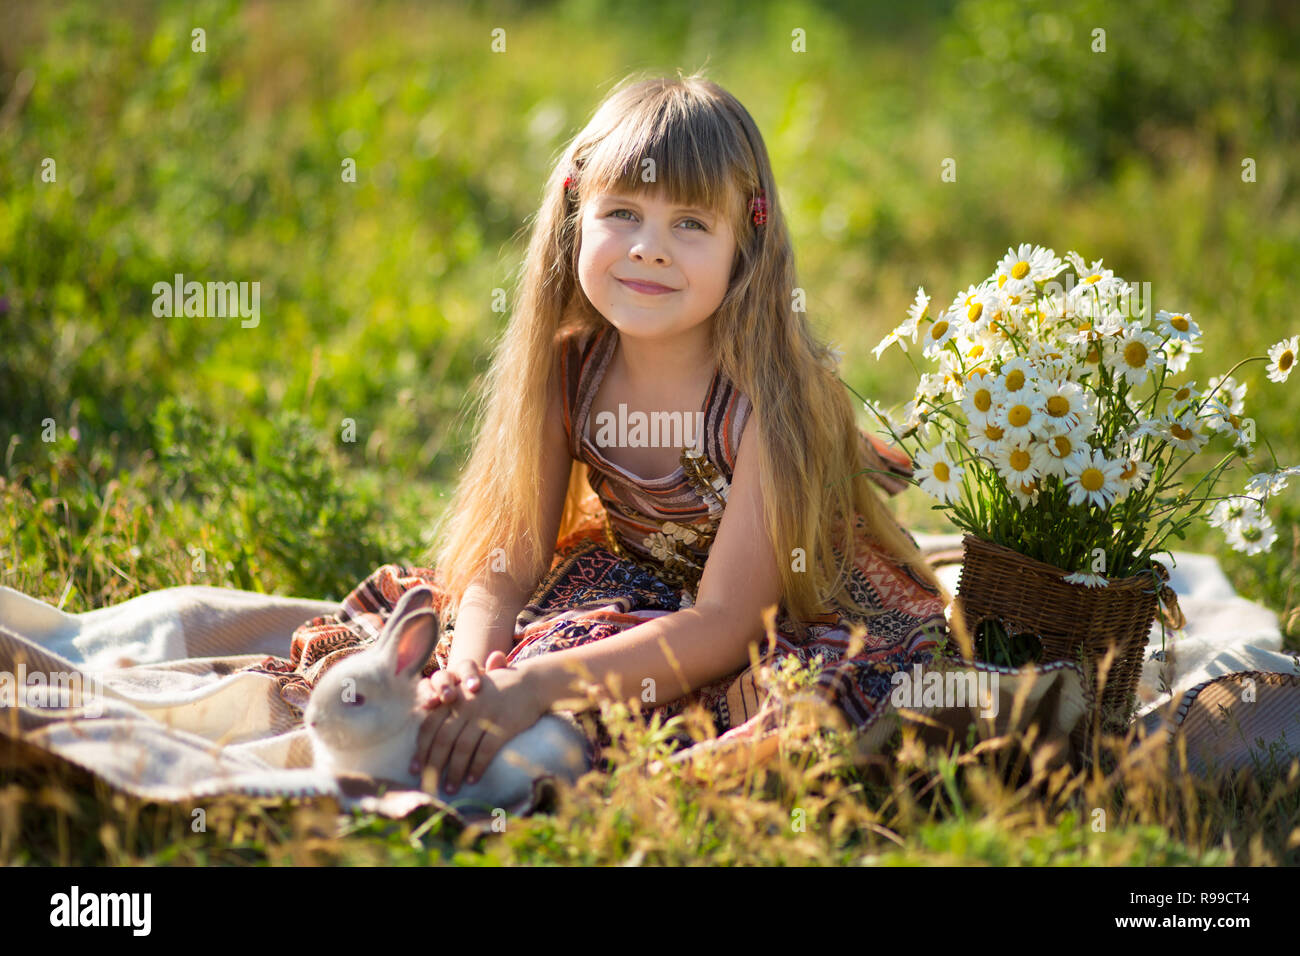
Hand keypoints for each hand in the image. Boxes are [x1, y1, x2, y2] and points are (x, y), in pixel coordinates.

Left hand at [411, 662, 545, 793]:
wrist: (530, 683)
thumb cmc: (496, 691)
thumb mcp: (469, 692)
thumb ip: (449, 708)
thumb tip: (430, 736)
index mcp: (454, 697)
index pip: (429, 725)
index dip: (421, 749)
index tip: (414, 768)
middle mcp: (466, 704)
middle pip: (443, 739)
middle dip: (434, 765)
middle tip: (429, 784)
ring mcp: (485, 714)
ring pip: (463, 748)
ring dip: (454, 771)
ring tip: (450, 788)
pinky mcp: (503, 724)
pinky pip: (486, 750)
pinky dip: (477, 767)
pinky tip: (472, 780)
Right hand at [416, 651, 508, 709]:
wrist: (473, 722)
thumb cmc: (486, 702)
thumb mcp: (494, 689)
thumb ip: (497, 672)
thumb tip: (497, 656)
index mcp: (466, 672)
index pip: (466, 667)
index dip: (469, 675)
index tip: (475, 688)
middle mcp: (448, 678)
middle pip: (443, 675)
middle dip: (445, 684)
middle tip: (450, 697)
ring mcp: (432, 689)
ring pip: (428, 685)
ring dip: (429, 691)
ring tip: (433, 701)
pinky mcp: (422, 702)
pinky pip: (417, 698)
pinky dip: (419, 702)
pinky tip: (422, 709)